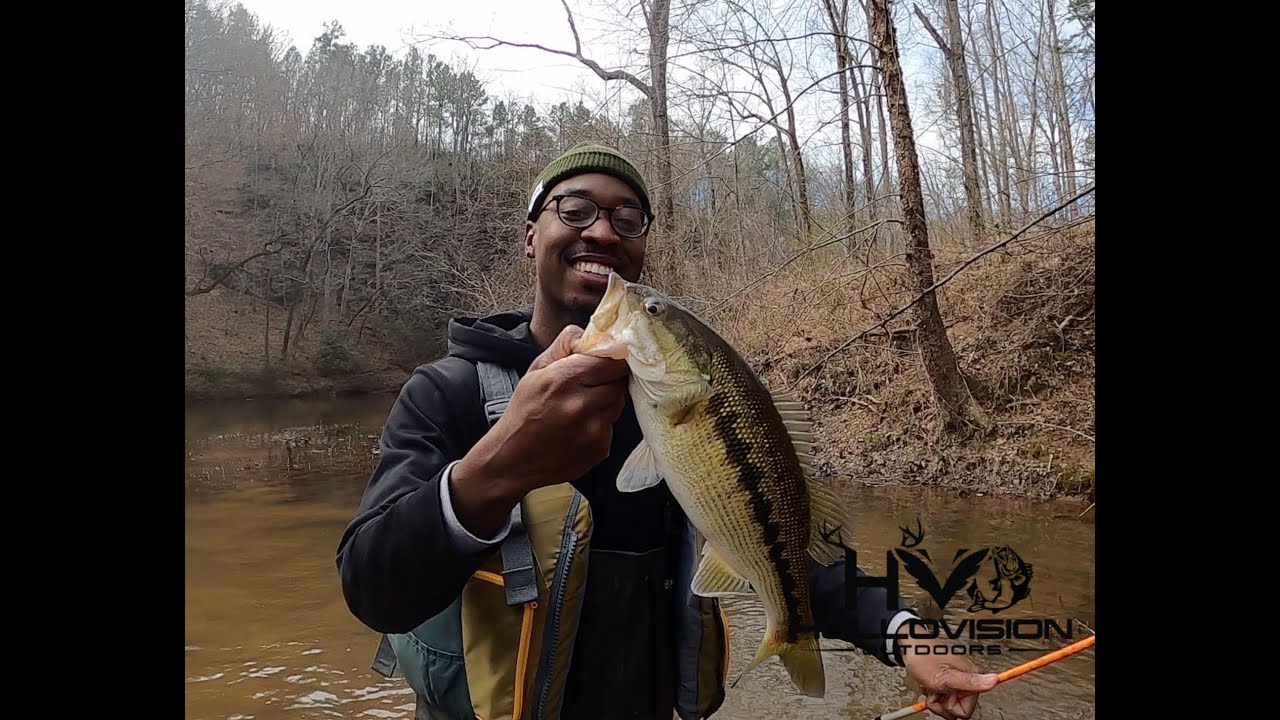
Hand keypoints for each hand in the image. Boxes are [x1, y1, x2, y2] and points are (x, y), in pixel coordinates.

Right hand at [451, 325, 629, 535]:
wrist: (512, 460)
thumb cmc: (523, 411)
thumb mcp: (536, 370)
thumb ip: (565, 345)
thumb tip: (591, 333)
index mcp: (565, 379)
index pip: (612, 361)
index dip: (612, 358)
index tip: (607, 360)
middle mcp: (582, 405)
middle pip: (619, 382)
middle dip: (610, 379)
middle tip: (593, 383)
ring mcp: (594, 431)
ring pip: (618, 404)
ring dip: (606, 401)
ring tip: (583, 406)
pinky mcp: (600, 449)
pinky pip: (612, 427)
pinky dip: (601, 424)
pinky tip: (580, 426)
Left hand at [898, 624, 998, 719]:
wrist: (910, 646)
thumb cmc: (923, 658)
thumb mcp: (944, 675)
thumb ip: (969, 681)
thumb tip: (994, 680)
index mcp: (972, 678)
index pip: (966, 711)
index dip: (951, 706)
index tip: (945, 693)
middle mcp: (969, 680)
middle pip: (957, 710)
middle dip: (942, 703)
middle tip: (935, 688)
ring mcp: (958, 681)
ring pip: (948, 706)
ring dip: (936, 698)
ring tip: (931, 685)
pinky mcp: (950, 682)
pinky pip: (942, 699)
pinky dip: (933, 693)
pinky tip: (929, 684)